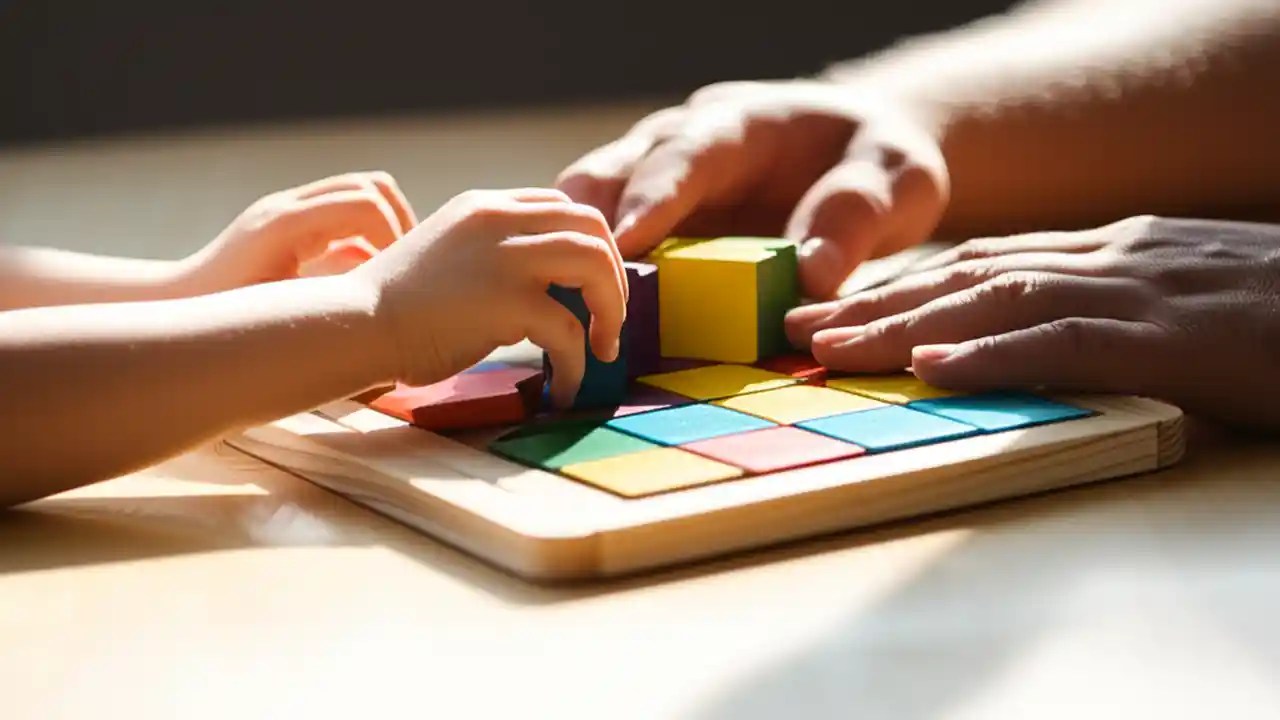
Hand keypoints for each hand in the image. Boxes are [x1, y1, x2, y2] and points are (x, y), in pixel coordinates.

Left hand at [182, 171, 417, 291]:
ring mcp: (289, 208)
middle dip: (401, 222)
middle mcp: (289, 206)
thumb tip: (386, 294)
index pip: (366, 202)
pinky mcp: (291, 220)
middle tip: (405, 268)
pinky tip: (365, 275)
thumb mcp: (284, 312)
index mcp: (287, 224)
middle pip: (372, 184)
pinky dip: (366, 235)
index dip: (396, 235)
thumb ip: (335, 294)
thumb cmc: (226, 316)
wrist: (178, 304)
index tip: (397, 279)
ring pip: (363, 191)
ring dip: (387, 225)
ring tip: (391, 270)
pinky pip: (344, 211)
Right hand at [350, 188, 626, 406]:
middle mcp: (499, 220)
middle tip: (607, 321)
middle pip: (592, 226)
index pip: (561, 206)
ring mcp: (505, 257)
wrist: (354, 325)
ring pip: (595, 263)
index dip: (588, 246)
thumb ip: (491, 253)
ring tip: (603, 347)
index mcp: (484, 207)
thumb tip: (542, 288)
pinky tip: (564, 388)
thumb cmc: (393, 307)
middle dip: (612, 276)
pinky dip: (576, 364)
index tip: (589, 288)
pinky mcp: (508, 301)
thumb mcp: (447, 254)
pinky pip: (569, 331)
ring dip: (611, 310)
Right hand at [555, 80, 948, 298]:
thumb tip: (811, 277)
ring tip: (561, 305)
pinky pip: (607, 242)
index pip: (686, 153)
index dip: (654, 194)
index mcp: (738, 124)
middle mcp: (683, 144)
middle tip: (565, 272)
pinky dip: (589, 273)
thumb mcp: (896, 181)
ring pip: (595, 204)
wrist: (862, 162)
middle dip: (588, 220)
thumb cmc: (878, 165)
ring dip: (576, 252)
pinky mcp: (654, 221)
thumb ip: (857, 218)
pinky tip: (577, 316)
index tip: (627, 238)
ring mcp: (659, 182)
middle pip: (615, 170)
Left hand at [785, 215, 1279, 429]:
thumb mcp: (1190, 295)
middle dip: (880, 304)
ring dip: (907, 327)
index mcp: (1117, 248)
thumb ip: (1116, 305)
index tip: (840, 311)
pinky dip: (996, 355)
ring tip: (834, 352)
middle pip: (970, 274)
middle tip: (800, 332)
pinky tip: (936, 370)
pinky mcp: (1176, 336)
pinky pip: (1069, 343)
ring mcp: (1144, 288)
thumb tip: (1041, 332)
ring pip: (997, 299)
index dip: (907, 286)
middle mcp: (1116, 255)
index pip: (988, 261)